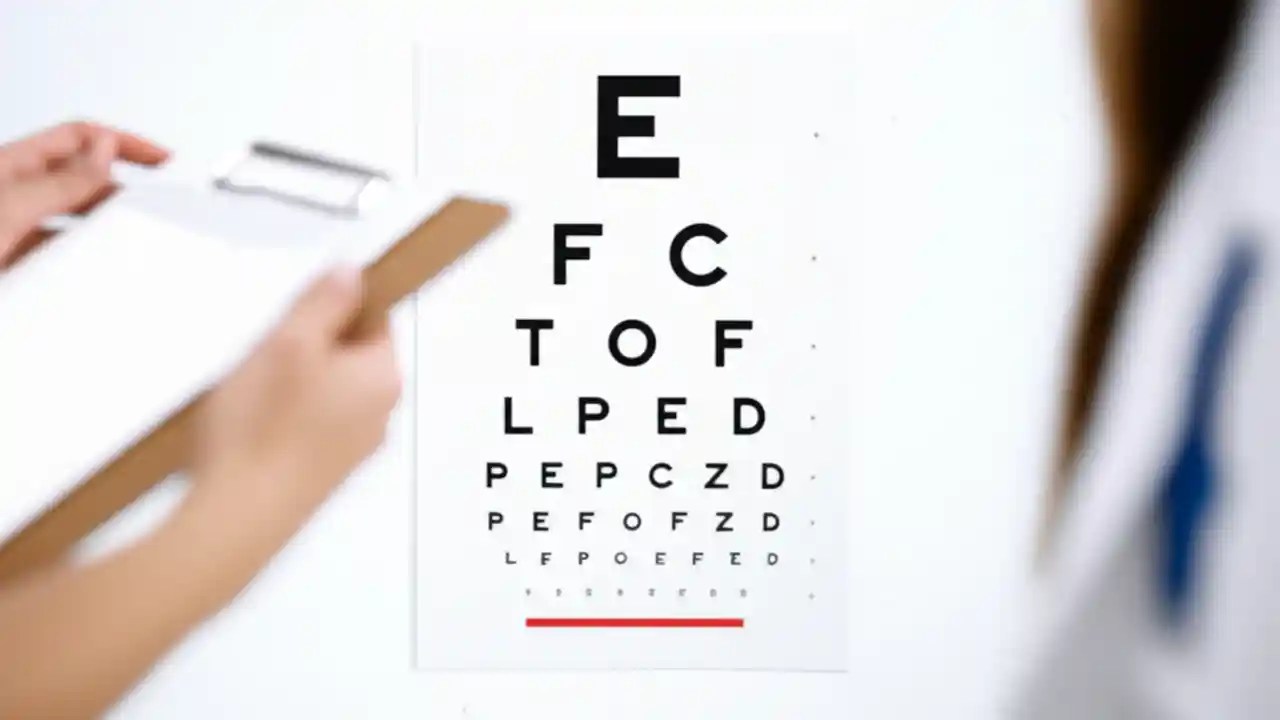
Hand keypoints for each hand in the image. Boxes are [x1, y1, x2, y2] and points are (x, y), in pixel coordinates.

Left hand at [0, 121, 168, 267]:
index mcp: (10, 164)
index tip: (161, 160)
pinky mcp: (13, 259)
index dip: (123, 143)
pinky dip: (81, 252)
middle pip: (80, 176)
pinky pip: (58, 248)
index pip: (80, 137)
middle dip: (120, 184)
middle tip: (154, 199)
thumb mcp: (14, 205)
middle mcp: (11, 190)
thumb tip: (105, 150)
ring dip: (103, 220)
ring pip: (72, 214)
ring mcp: (12, 224)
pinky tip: (95, 261)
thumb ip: (63, 180)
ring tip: (132, 229)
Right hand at [186, 268, 401, 537]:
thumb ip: (325, 302)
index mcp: (383, 377)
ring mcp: (351, 447)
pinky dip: (282, 414)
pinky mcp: (321, 472)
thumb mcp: (290, 342)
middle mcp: (379, 414)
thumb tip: (353, 273)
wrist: (237, 518)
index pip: (376, 319)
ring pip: (326, 389)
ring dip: (291, 379)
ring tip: (251, 388)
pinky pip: (308, 424)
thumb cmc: (264, 429)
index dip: (335, 305)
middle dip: (307, 343)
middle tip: (266, 349)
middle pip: (350, 354)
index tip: (296, 309)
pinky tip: (249, 421)